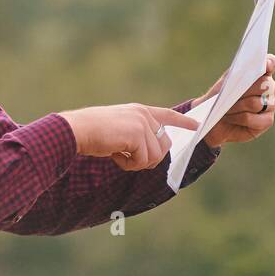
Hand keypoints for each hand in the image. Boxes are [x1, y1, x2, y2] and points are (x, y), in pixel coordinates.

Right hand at [58, 104, 200, 170]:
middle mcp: (144, 115)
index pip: (167, 115)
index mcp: (139, 111)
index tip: (197, 126)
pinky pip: (143, 161)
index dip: (183, 122)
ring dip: (136, 162)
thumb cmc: (91, 132)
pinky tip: (115, 155)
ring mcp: (142, 124)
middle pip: (164, 145)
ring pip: (154, 156)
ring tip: (118, 154)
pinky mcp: (138, 135)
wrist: (77, 130)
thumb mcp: (118, 129)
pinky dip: (128, 164)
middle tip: (129, 158)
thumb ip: (136, 135)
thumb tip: (153, 153)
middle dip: (149, 158)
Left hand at [192, 54, 274, 147]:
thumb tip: (242, 72)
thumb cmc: (219, 99)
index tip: (266, 64)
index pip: (272, 63)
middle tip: (229, 95)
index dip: (270, 63)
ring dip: (237, 106)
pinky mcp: (267, 121)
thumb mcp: (223, 84)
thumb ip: (234, 76)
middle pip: (265, 85)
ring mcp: (271, 104)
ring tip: (224, 108)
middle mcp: (270, 87)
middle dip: (245, 90)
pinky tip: (230, 117)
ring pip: (256, 103)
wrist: (215, 120)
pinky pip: (254, 118)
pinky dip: (239, 118)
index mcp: (261, 73)